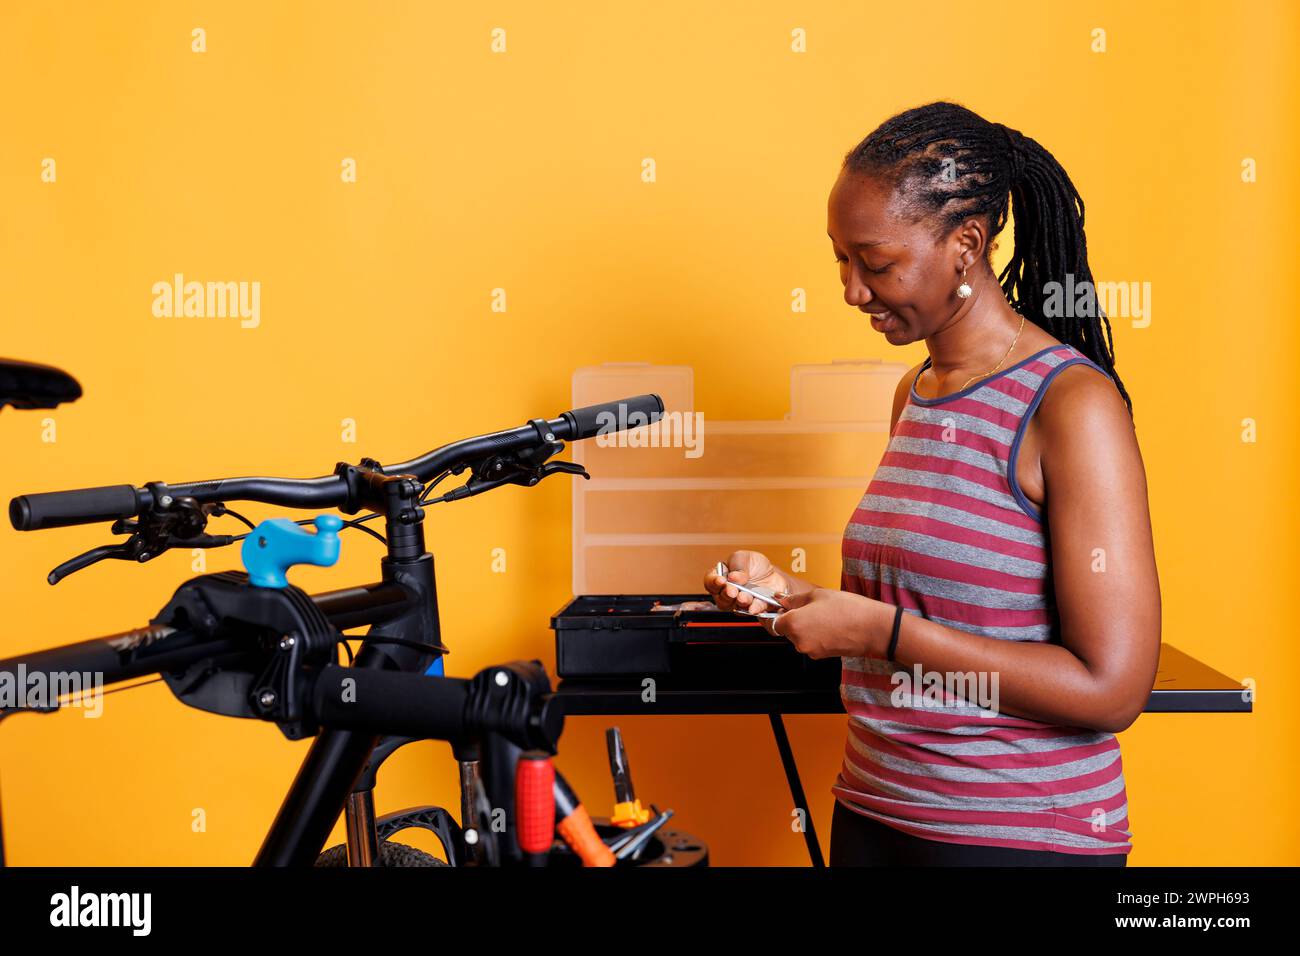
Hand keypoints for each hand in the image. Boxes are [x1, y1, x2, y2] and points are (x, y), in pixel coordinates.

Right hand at [703, 550, 789, 614]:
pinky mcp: (752, 608)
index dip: (713, 582)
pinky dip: (753, 609)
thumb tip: (733, 577)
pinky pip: (751, 611)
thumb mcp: (744, 558)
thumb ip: (737, 566)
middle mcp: (726, 592)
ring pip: (734, 607)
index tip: (721, 580)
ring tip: (744, 598)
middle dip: (726, 594)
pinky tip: (754, 607)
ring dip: (739, 602)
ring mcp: (738, 602)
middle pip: (720, 598)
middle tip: (732, 591)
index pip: (710, 581)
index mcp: (720, 576)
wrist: (772, 573)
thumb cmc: (753, 564)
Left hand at [763, 587, 889, 658]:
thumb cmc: (848, 609)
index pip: (775, 621)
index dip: (781, 613)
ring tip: (826, 616)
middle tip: (813, 608)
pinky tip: (831, 626)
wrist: (872, 628)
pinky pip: (812, 644)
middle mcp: (799, 641)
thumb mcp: (818, 595)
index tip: (787, 607)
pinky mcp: (822, 656)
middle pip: (788, 630)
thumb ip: (795, 599)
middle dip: (796, 620)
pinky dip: (817, 636)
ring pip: (801, 637)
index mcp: (794, 624)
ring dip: (808, 628)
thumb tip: (783, 600)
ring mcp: (810, 650)